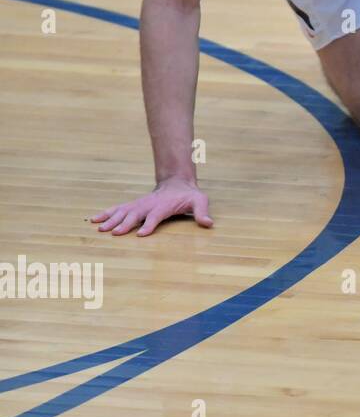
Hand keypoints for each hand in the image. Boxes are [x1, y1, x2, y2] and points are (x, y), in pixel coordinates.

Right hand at [89, 176, 212, 236]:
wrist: (178, 183)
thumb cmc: (189, 196)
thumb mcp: (200, 201)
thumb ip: (203, 212)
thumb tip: (209, 223)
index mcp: (164, 206)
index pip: (156, 216)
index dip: (149, 224)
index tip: (141, 233)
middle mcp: (149, 205)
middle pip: (136, 214)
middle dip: (125, 223)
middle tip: (114, 232)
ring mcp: (140, 204)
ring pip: (123, 211)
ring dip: (111, 219)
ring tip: (99, 228)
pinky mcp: (134, 205)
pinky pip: (117, 209)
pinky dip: (106, 213)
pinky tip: (93, 219)